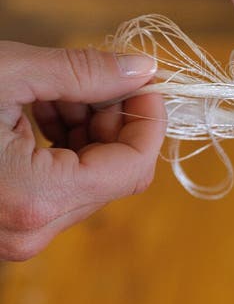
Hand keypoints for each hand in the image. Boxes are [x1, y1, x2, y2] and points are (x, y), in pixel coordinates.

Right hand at [0, 43, 165, 259]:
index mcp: (37, 198)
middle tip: (96, 75)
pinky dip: (61, 145)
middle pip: (115, 173)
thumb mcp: (10, 74)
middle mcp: (31, 230)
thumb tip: (144, 69)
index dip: (149, 119)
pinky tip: (41, 109)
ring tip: (56, 88)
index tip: (145, 81)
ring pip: (89, 178)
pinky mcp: (9, 225)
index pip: (135, 166)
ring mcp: (18, 234)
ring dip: (87, 127)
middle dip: (115, 118)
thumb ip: (83, 72)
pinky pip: (58, 186)